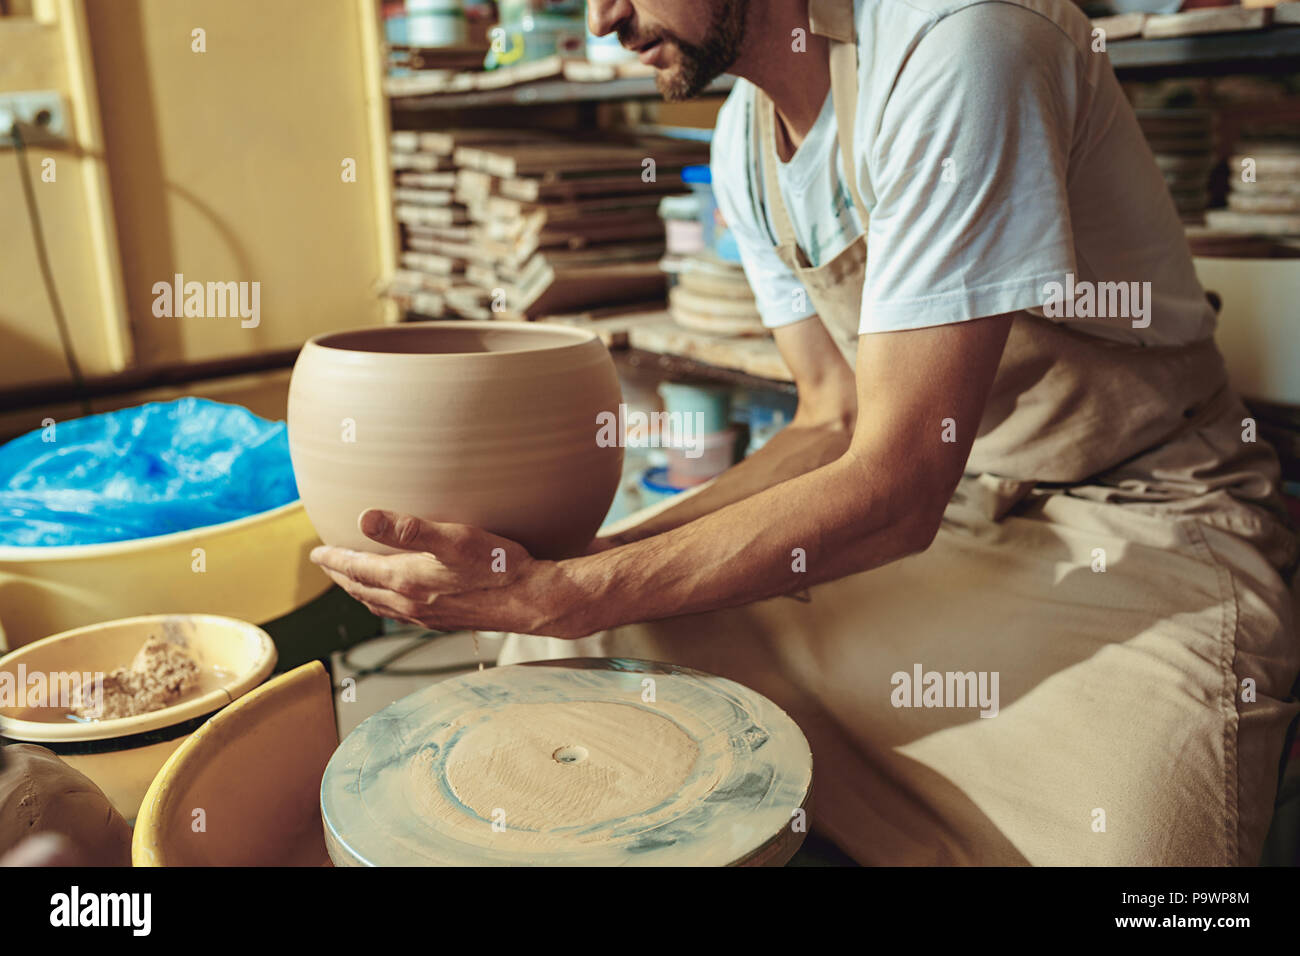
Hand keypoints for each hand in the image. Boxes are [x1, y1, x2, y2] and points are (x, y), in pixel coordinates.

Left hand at [310, 509, 579, 635]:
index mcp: (406, 582)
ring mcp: (428, 616)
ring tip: (354, 580)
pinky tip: (399, 597)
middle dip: (342, 576)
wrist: (532, 600)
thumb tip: (364, 518)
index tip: (315, 551)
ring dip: (362, 591)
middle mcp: (411, 604)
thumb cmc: (498, 566)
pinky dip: (386, 602)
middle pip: (363, 590)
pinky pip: (402, 613)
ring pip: (381, 605)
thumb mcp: (454, 538)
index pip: (356, 570)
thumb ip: (409, 528)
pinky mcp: (446, 620)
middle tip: (328, 563)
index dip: (333, 559)